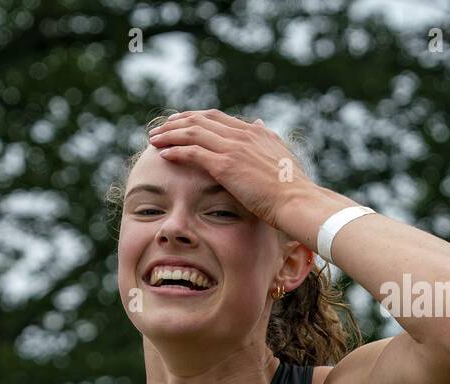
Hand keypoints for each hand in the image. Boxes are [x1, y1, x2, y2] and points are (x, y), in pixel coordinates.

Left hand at [146, 110, 315, 227]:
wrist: (297, 200)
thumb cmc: (290, 186)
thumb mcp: (279, 154)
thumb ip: (266, 138)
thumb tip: (258, 123)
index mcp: (254, 132)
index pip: (216, 117)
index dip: (193, 118)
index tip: (178, 122)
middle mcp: (242, 134)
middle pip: (200, 120)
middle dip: (175, 123)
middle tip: (159, 129)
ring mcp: (234, 148)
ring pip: (192, 133)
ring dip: (169, 134)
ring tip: (153, 140)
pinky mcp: (226, 165)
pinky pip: (193, 153)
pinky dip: (176, 151)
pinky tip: (163, 154)